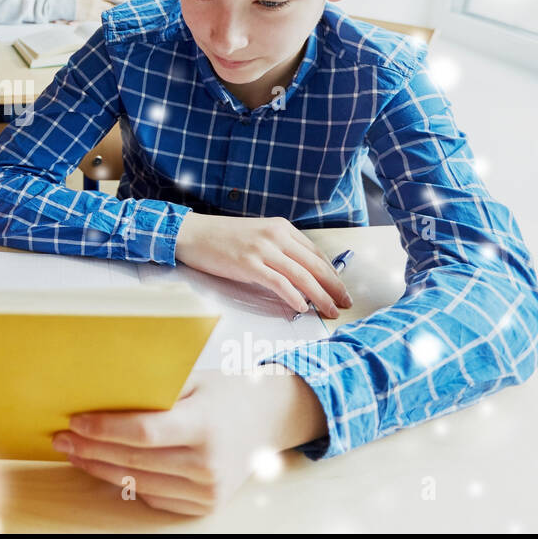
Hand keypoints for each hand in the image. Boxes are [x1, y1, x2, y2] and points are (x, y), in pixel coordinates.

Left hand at [52, 367, 323, 516]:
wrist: (267, 421)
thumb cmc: (223, 394)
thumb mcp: (193, 381)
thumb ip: (153, 389)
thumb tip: (100, 389)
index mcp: (205, 425)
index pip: (143, 432)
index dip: (104, 429)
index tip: (75, 421)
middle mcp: (207, 463)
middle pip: (134, 460)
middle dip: (91, 449)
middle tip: (62, 438)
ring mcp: (207, 490)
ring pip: (138, 483)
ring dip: (100, 469)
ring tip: (75, 453)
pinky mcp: (204, 505)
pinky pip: (153, 497)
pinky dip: (125, 483)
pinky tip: (104, 467)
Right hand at [74, 0, 125, 20]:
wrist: (66, 7)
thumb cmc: (77, 3)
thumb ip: (98, 1)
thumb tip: (109, 4)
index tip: (123, 1)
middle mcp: (95, 2)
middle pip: (110, 6)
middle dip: (117, 10)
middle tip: (124, 13)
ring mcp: (92, 11)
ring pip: (106, 14)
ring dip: (112, 17)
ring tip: (118, 20)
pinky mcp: (89, 18)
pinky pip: (99, 21)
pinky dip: (104, 22)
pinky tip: (108, 24)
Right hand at [175, 213, 351, 317]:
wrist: (192, 233)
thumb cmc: (222, 238)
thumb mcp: (257, 235)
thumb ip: (278, 249)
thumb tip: (299, 274)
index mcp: (281, 228)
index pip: (315, 252)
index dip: (332, 273)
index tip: (341, 288)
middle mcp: (276, 236)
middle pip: (314, 265)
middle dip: (334, 287)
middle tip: (345, 303)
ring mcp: (263, 250)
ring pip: (301, 276)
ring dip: (320, 296)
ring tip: (329, 310)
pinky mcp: (249, 264)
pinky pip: (279, 284)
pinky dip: (294, 297)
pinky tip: (302, 307)